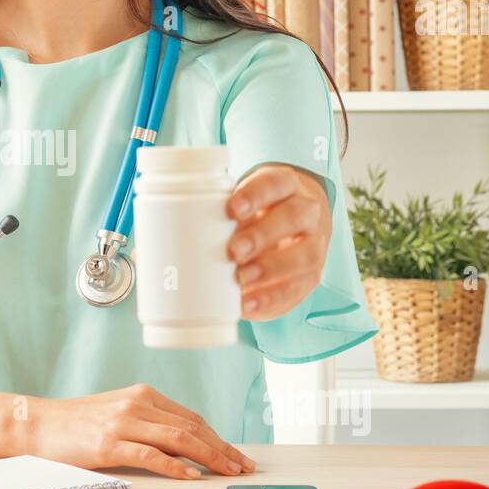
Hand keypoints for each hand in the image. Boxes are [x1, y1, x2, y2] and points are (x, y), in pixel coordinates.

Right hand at [24, 384, 256, 479]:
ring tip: (227, 471)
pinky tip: (191, 474)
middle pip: (191, 427)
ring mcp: (123, 423)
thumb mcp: (116, 412)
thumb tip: (181, 442)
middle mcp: (136, 404)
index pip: (190, 418)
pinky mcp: (108, 444)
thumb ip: (146, 421)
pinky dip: (174, 465)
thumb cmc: (75, 423)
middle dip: (221, 448)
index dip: (217, 437)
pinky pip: (150, 454)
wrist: (37, 423)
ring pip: (177, 439)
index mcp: (142, 395)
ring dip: (208, 456)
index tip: (235, 453)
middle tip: (242, 465)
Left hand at [226, 163, 330, 320]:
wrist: (296, 225)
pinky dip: (271, 298)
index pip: (275, 184)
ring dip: (271, 269)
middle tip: (234, 250)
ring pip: (305, 255)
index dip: (255, 195)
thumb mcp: (243, 203)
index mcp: (286, 185)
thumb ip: (217, 215)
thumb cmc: (257, 213)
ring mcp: (315, 244)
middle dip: (262, 235)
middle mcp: (306, 212)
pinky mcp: (312, 275)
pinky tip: (248, 304)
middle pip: (292, 218)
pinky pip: (298, 288)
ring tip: (242, 279)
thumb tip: (173, 242)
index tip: (233, 209)